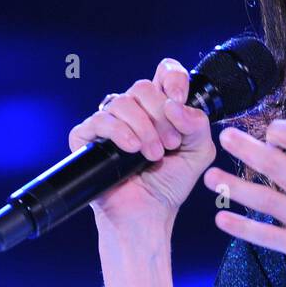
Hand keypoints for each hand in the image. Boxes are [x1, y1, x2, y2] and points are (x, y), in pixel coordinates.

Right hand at [68, 58, 215, 231]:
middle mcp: (133, 110)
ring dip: (144, 129)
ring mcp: (109, 122)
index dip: (172, 79)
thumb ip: (198, 124)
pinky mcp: (87, 138)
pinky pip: (100, 120)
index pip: (164, 73)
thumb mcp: (198, 152)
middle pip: (142, 86)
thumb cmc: (170, 184)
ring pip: (122, 102)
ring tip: (154, 155)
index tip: (179, 100)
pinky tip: (132, 149)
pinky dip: (120, 132)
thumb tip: (175, 105)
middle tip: (171, 144)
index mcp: (159, 108)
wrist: (148, 214)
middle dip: (161, 115)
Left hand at [202, 116, 285, 286]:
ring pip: (269, 201)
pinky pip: (270, 237)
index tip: (265, 129)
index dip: (281, 130)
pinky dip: (244, 228)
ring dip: (235, 187)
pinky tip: (221, 219)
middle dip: (248, 149)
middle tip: (223, 136)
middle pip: (281, 166)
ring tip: (210, 178)